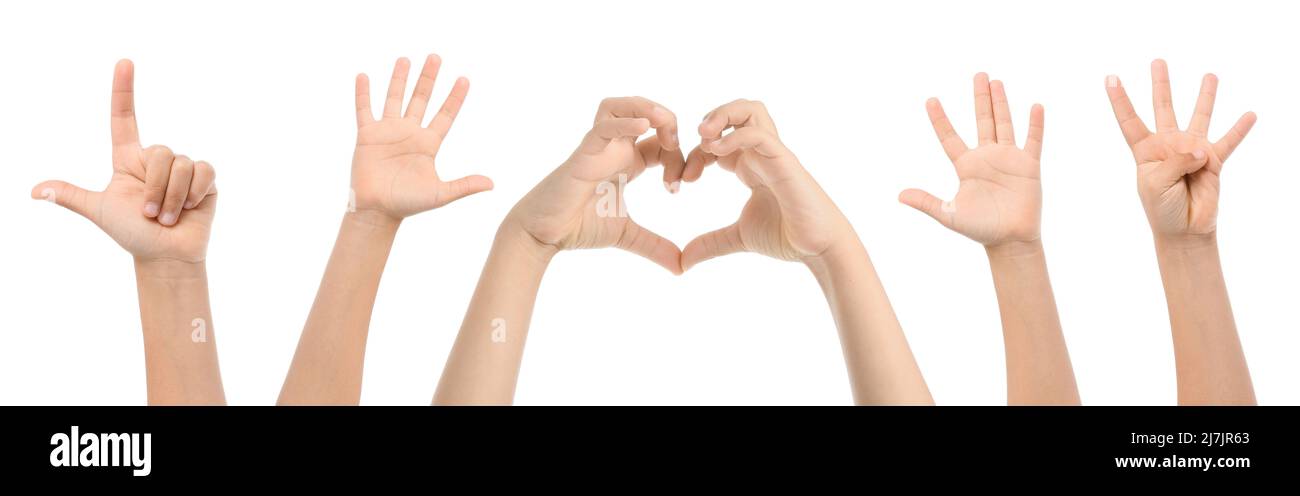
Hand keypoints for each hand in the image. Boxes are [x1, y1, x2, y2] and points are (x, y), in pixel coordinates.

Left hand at [31, 60, 216, 263]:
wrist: (165, 255)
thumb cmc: (132, 234)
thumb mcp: (99, 211)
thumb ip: (71, 196)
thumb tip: (34, 191)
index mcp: (128, 160)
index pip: (124, 118)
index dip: (123, 90)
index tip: (124, 62)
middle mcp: (156, 160)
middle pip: (160, 152)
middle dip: (155, 188)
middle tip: (151, 213)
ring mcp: (183, 168)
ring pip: (181, 165)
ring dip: (172, 198)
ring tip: (168, 217)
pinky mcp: (207, 180)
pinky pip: (203, 173)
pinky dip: (193, 194)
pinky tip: (190, 208)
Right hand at [351, 55, 491, 221]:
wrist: (377, 211)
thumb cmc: (408, 204)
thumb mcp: (440, 194)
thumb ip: (464, 185)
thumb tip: (491, 184)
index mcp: (428, 144)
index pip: (445, 115)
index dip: (454, 98)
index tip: (464, 79)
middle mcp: (409, 133)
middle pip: (421, 99)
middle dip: (428, 79)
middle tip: (435, 57)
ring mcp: (388, 132)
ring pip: (395, 98)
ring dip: (399, 79)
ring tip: (405, 59)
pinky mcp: (367, 136)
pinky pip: (364, 110)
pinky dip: (363, 94)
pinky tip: (363, 76)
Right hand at [505, 97, 684, 273]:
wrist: (545, 234)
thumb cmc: (579, 226)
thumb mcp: (628, 235)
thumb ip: (655, 246)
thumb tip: (682, 268)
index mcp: (627, 161)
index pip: (662, 142)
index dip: (679, 156)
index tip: (678, 187)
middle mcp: (614, 149)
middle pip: (647, 113)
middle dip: (670, 124)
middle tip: (678, 148)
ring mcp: (599, 147)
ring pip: (622, 106)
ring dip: (648, 108)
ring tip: (665, 125)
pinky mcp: (584, 153)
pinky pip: (604, 126)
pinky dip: (625, 122)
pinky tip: (644, 127)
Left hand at [680, 99, 853, 269]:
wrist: (818, 248)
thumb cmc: (786, 237)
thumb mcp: (737, 238)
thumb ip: (710, 244)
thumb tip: (683, 262)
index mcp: (750, 166)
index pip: (717, 141)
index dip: (694, 154)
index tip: (679, 182)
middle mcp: (761, 154)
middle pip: (738, 110)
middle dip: (710, 117)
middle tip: (692, 142)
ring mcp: (773, 154)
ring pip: (751, 110)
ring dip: (722, 115)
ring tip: (703, 136)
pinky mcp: (784, 162)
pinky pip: (760, 135)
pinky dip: (734, 136)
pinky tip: (716, 152)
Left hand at [899, 74, 1043, 245]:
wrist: (1009, 240)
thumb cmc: (979, 229)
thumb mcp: (949, 214)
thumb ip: (926, 202)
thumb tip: (899, 195)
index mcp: (966, 166)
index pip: (949, 137)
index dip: (940, 119)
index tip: (930, 99)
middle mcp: (986, 157)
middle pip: (982, 120)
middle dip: (980, 98)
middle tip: (979, 74)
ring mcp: (1008, 159)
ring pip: (1004, 124)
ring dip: (1001, 103)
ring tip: (997, 82)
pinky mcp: (1028, 165)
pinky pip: (1033, 140)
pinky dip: (1034, 124)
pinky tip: (1035, 106)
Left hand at [1106, 59, 1255, 236]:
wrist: (1183, 229)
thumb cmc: (1161, 208)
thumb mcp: (1157, 184)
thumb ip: (1177, 162)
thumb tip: (1201, 148)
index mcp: (1146, 150)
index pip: (1130, 120)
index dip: (1120, 100)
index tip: (1110, 77)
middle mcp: (1169, 145)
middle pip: (1163, 108)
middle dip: (1161, 84)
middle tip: (1158, 61)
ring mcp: (1192, 150)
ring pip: (1199, 117)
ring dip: (1205, 96)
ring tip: (1210, 75)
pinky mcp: (1214, 161)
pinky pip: (1229, 141)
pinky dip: (1240, 129)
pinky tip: (1250, 114)